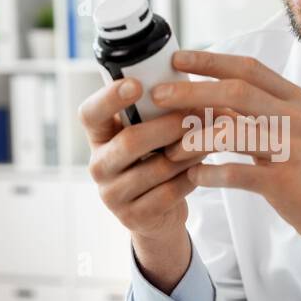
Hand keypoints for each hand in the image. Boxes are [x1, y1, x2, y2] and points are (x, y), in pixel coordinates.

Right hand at [77, 77, 206, 290]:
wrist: (158, 216)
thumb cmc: (156, 161)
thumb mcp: (149, 134)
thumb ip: (155, 112)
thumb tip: (187, 83)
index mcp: (99, 137)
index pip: (90, 114)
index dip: (109, 98)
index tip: (136, 84)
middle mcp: (98, 165)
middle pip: (130, 141)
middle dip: (167, 126)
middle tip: (196, 114)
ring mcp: (112, 194)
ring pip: (156, 168)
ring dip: (188, 152)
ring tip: (210, 139)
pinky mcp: (133, 217)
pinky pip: (169, 193)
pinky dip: (191, 177)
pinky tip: (204, 169)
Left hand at [152, 49, 300, 243]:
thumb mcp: (287, 130)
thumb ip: (251, 113)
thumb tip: (204, 97)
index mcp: (293, 99)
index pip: (248, 68)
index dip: (210, 61)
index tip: (177, 59)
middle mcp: (294, 116)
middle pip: (235, 91)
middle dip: (192, 91)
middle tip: (159, 96)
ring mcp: (291, 148)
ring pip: (232, 131)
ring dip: (194, 138)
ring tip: (170, 148)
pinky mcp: (285, 181)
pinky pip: (237, 172)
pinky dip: (210, 174)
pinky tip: (194, 178)